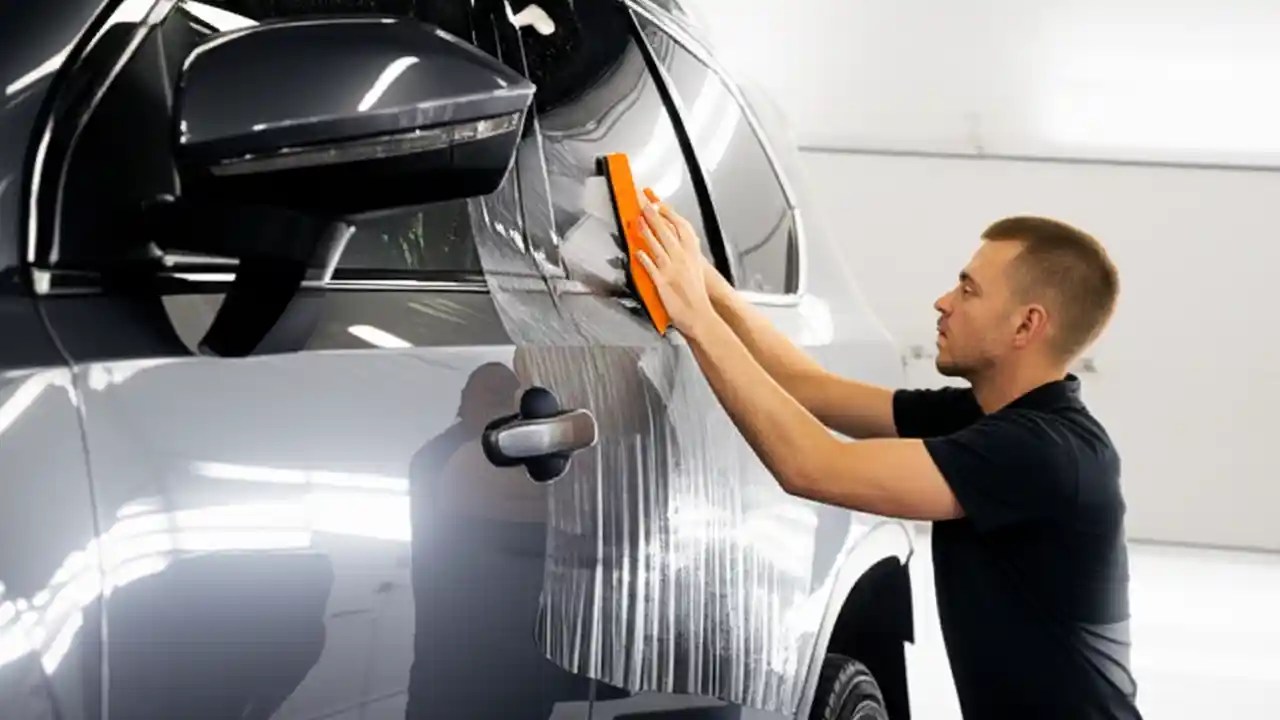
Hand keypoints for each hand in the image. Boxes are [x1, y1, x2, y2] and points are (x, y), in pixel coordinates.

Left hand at [636, 201, 717, 338]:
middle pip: (666, 232)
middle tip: (642, 203)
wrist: (700, 315)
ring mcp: (672, 270)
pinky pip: (650, 267)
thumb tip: (675, 243)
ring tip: (637, 220)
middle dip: (653, 216)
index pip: (682, 228)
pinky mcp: (662, 282)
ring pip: (657, 246)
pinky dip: (643, 258)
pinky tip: (637, 251)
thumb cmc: (697, 295)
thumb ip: (686, 255)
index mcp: (692, 255)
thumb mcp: (696, 268)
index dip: (670, 214)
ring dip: (646, 232)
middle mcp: (682, 259)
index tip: (660, 204)